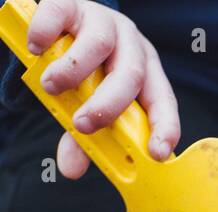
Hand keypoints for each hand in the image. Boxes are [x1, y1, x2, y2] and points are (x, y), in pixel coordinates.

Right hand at [27, 0, 179, 178]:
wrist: (64, 21)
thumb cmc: (85, 70)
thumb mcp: (87, 103)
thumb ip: (83, 135)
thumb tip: (70, 170)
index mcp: (147, 75)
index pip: (164, 103)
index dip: (164, 128)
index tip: (157, 153)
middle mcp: (132, 48)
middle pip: (131, 76)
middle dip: (108, 105)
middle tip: (82, 124)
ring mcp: (104, 22)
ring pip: (99, 45)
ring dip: (74, 70)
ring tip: (50, 87)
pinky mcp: (72, 4)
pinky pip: (61, 14)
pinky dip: (46, 33)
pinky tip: (35, 49)